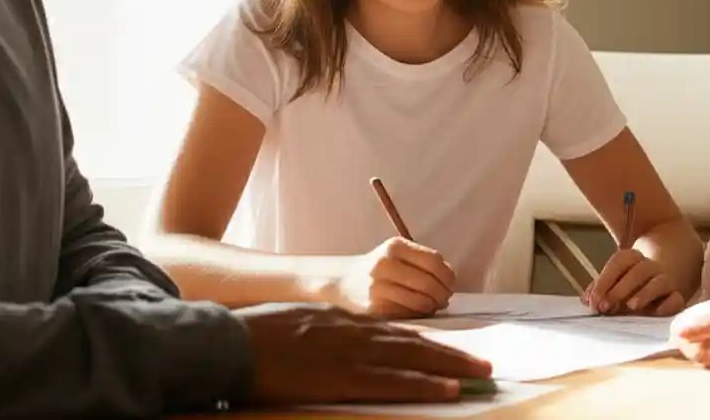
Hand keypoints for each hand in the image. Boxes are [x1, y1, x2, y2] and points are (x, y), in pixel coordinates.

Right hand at [236, 303, 491, 405]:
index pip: (393, 330)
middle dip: (450, 352)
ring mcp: (350, 354)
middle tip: (482, 362)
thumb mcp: (294, 323)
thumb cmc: (251, 337)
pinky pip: (392, 382)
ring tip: (478, 374)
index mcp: (341, 321)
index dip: (425, 341)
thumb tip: (334, 347)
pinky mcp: (342, 378)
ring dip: (449, 366)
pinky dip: (423, 384)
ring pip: (411, 358)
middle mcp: (354, 332)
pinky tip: (447, 389)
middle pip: (413, 341)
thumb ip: (322, 331)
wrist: (227, 342)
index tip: (449, 349)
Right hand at [322, 237, 454, 318]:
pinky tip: (417, 312)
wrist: (341, 288)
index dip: (448, 276)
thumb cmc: (376, 271)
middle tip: (444, 299)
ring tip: (433, 306)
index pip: (434, 261)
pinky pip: (408, 314)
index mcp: (394, 247)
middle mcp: (385, 265)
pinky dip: (418, 315)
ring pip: (422, 301)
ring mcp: (378, 288)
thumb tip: (450, 278)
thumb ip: (422, 261)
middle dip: (443, 294)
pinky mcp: (374, 309)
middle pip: (430, 283)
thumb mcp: (395, 255)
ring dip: (433, 306)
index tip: (450, 284)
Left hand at [583, 248, 684, 315]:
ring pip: (658, 282)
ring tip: (631, 306)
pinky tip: (658, 313)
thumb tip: (586, 300)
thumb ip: (599, 289)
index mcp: (632, 259)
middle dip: (620, 289)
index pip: (619, 262)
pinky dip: (669, 304)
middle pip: (638, 271)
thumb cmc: (631, 283)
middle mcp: (650, 267)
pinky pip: (676, 299)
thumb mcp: (614, 282)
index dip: (605, 280)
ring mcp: (665, 281)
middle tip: (606, 307)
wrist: (666, 271)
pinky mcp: (677, 297)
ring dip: (645, 293)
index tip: (593, 300)